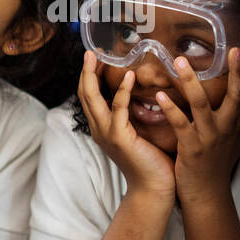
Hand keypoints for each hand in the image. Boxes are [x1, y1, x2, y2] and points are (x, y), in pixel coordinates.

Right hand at [78, 51, 174, 196]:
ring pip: (93, 99)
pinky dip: (122, 91)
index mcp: (103, 128)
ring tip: (99, 57)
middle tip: (90, 51)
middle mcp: (99, 129)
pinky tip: (129, 76)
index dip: (88, 77)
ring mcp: (107, 133)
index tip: (94, 58)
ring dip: (93, 76)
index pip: (89, 97)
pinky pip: (118, 109)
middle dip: (85, 71)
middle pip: (84, 94)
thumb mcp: (140, 134)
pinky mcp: (120, 138)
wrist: (155, 188)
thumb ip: (136, 116)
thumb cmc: (152, 162)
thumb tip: (146, 94)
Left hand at [158, 48, 239, 207]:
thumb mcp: (230, 141)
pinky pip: (180, 124)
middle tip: (236, 50)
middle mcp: (227, 129)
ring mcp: (210, 138)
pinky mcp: (191, 148)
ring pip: (202, 104)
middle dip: (238, 72)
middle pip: (237, 96)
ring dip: (190, 80)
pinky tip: (160, 96)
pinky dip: (171, 109)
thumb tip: (238, 104)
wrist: (206, 194)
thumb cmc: (214, 166)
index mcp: (236, 126)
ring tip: (180, 60)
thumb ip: (232, 121)